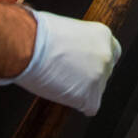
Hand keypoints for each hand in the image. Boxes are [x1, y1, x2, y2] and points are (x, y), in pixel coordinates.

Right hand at [0, 7, 120, 116]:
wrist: (27, 46)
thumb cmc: (37, 34)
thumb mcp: (67, 29)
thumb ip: (79, 41)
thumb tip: (74, 51)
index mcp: (102, 35)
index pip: (111, 52)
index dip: (95, 61)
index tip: (83, 65)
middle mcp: (106, 55)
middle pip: (105, 72)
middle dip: (89, 76)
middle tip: (69, 76)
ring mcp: (100, 76)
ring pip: (96, 91)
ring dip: (80, 90)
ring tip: (58, 82)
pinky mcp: (90, 96)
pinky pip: (89, 108)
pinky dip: (76, 105)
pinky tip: (62, 94)